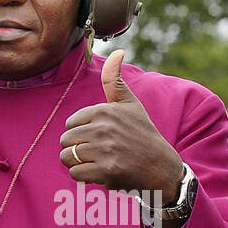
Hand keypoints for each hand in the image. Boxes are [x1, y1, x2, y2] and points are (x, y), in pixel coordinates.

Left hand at [58, 50, 183, 203]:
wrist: (161, 167)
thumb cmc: (143, 134)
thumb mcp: (130, 104)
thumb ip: (115, 81)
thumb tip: (117, 51)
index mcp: (105, 111)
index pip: (71, 123)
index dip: (81, 133)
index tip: (100, 137)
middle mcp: (104, 128)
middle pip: (66, 140)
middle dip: (77, 149)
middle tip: (99, 153)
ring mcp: (104, 150)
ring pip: (67, 157)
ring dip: (78, 163)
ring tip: (97, 162)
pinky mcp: (106, 171)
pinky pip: (75, 173)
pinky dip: (83, 176)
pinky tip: (99, 173)